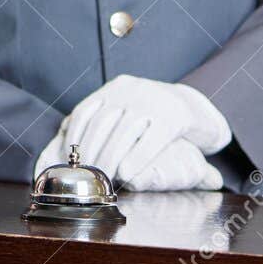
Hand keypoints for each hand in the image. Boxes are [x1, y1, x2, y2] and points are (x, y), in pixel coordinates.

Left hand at [33, 75, 230, 187]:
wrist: (197, 106)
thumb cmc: (154, 114)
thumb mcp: (127, 107)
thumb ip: (102, 116)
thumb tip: (65, 133)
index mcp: (117, 87)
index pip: (86, 111)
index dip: (75, 136)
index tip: (72, 157)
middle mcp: (132, 90)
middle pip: (103, 124)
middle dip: (92, 152)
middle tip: (88, 173)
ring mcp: (154, 100)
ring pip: (124, 133)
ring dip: (110, 158)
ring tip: (105, 176)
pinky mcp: (175, 116)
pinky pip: (152, 140)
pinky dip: (136, 158)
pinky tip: (127, 173)